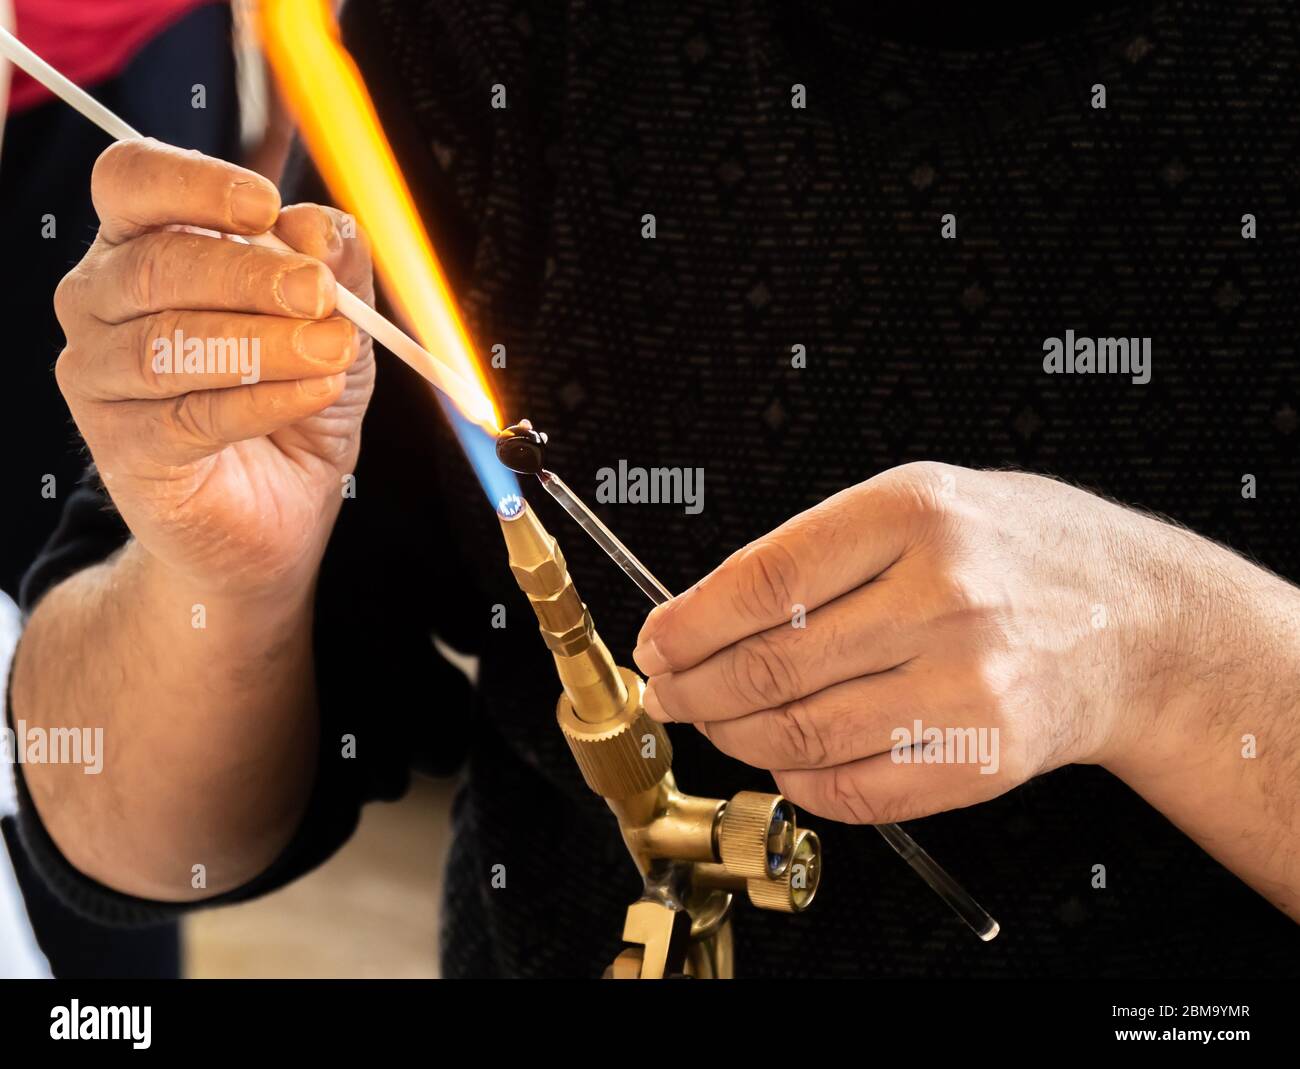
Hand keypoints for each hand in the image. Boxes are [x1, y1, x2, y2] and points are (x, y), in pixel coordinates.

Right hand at [53, 138, 375, 598]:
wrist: (276, 510)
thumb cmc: (291, 400)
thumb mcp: (335, 322)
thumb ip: (336, 267)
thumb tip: (321, 226)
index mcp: (141, 245)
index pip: (131, 183)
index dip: (194, 185)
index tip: (266, 206)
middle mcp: (102, 301)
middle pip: (158, 264)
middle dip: (252, 276)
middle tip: (321, 294)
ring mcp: (101, 377)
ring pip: (170, 343)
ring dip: (265, 343)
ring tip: (332, 352)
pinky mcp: (124, 448)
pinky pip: (192, 415)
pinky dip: (263, 400)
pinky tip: (315, 392)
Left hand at [633, 462, 1199, 825]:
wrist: (1133, 621)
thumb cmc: (1014, 552)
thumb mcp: (920, 501)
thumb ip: (817, 549)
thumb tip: (706, 613)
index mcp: (914, 515)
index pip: (764, 582)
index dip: (690, 623)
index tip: (659, 641)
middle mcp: (943, 598)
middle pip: (773, 666)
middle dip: (695, 687)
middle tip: (670, 690)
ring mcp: (968, 685)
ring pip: (802, 736)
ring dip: (735, 735)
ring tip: (717, 720)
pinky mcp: (983, 756)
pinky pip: (855, 791)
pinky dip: (798, 781)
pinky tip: (784, 756)